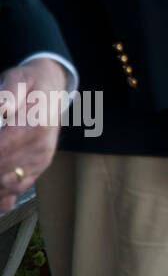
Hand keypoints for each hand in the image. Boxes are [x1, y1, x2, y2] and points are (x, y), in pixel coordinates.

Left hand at [0, 58, 67, 211]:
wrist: (54, 86)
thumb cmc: (32, 82)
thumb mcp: (19, 78)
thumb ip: (9, 93)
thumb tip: (2, 109)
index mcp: (34, 125)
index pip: (0, 150)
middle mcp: (40, 146)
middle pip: (1, 171)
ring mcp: (41, 158)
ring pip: (9, 184)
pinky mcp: (41, 166)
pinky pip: (19, 188)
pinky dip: (3, 196)